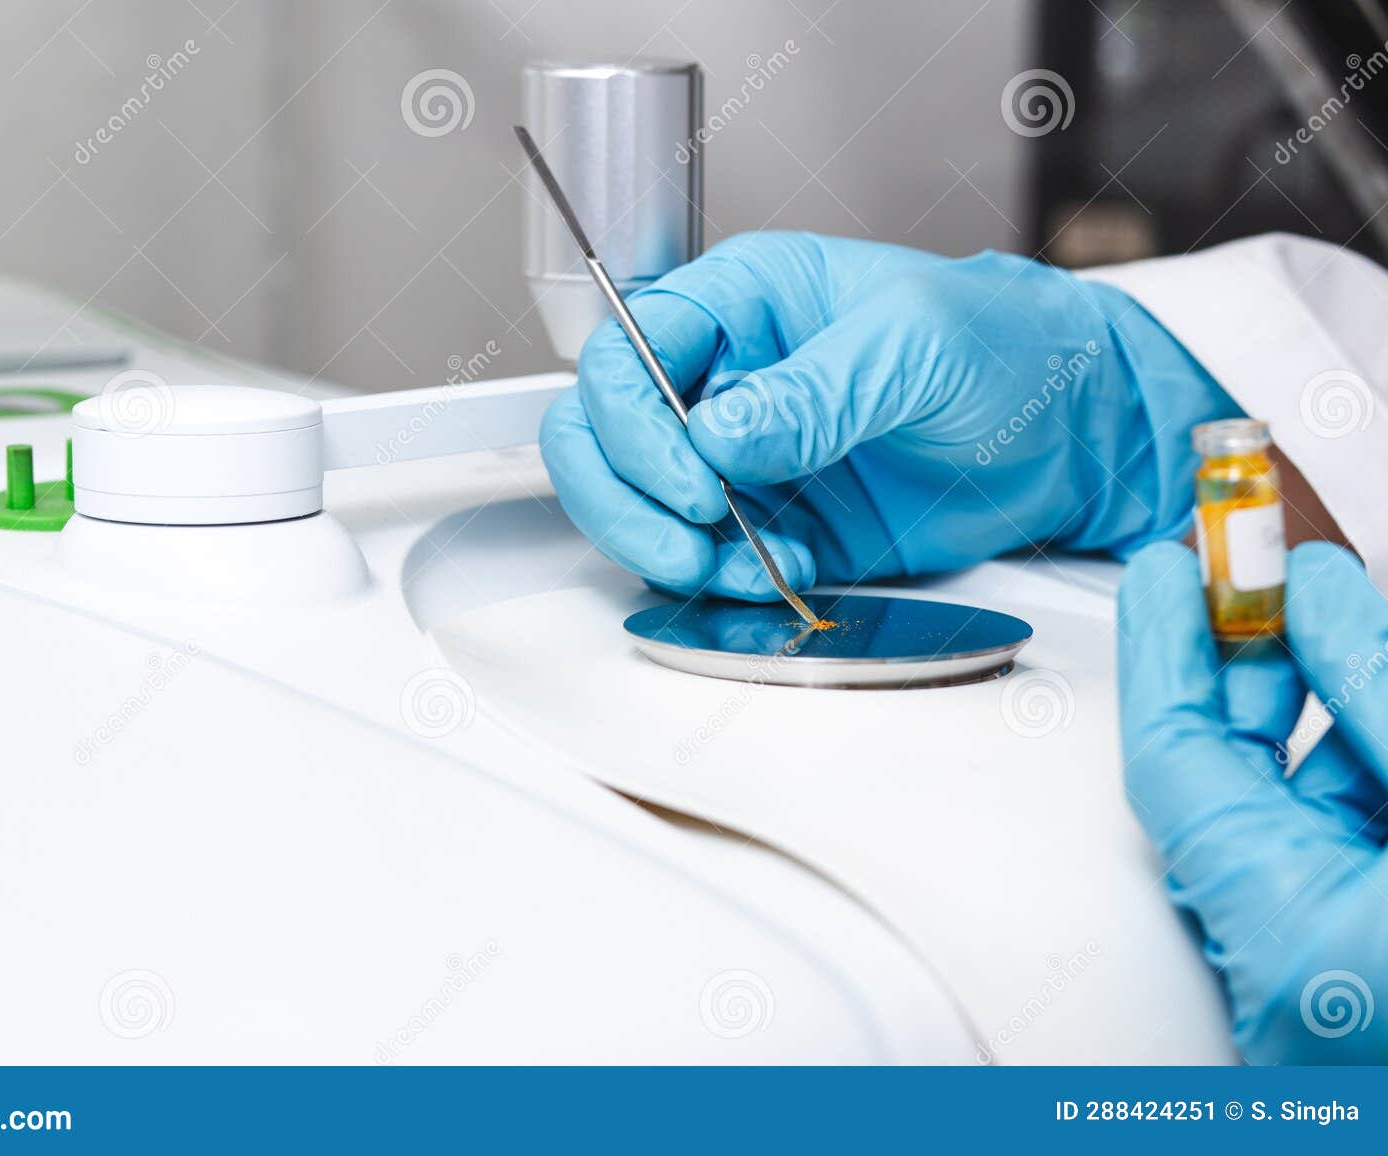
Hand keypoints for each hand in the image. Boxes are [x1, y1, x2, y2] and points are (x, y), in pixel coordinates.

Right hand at [541, 231, 1238, 599]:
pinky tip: (785, 572)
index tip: (694, 477)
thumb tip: (721, 435)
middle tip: (689, 541)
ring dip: (669, 551)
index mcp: (744, 301)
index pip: (628, 352)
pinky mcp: (772, 519)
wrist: (1070, 433)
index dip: (633, 422)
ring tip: (740, 566)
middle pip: (602, 433)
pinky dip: (723, 580)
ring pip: (638, 504)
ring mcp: (742, 454)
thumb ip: (815, 390)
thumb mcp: (916, 345)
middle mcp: (726, 376)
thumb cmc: (1007, 347)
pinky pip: (704, 558)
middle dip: (625, 497)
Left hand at [1119, 541, 1387, 1063]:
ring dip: (1317, 705)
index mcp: (1290, 933)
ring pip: (1299, 802)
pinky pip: (1350, 841)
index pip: (1173, 758)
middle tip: (1250, 572)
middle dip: (1246, 664)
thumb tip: (1314, 599)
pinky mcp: (1368, 954)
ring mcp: (1334, 964)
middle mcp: (1293, 961)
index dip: (1168, 647)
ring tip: (1326, 614)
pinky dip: (1364, 767)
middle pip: (1229, 775)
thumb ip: (1375, 690)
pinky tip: (1376, 702)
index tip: (1176, 567)